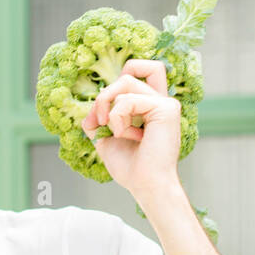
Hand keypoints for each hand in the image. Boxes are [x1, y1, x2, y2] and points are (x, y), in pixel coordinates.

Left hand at [81, 59, 181, 201]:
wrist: (144, 185)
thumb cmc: (131, 168)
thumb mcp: (106, 140)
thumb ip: (99, 122)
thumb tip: (88, 115)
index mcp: (151, 105)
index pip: (144, 69)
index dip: (122, 76)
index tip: (108, 109)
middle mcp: (161, 100)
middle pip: (132, 70)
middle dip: (106, 92)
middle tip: (99, 119)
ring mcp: (166, 103)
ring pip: (125, 81)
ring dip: (107, 105)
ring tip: (112, 130)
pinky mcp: (166, 108)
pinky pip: (128, 99)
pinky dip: (118, 117)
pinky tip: (125, 135)